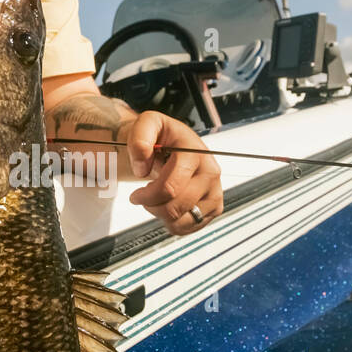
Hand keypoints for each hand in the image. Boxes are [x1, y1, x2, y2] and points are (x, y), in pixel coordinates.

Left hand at [121, 111, 222, 234]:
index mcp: (195, 154)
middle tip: (144, 197)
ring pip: (182, 221)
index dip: (147, 196)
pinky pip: (190, 227)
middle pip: (175, 208)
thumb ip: (140, 138)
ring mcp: (214, 191)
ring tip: (158, 199)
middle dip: (152, 206)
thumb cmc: (163, 137)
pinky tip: (169, 205)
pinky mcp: (215, 207)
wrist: (176, 144)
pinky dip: (174, 222)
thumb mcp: (148, 124)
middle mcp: (210, 173)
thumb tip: (142, 165)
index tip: (136, 194)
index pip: (170, 187)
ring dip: (162, 215)